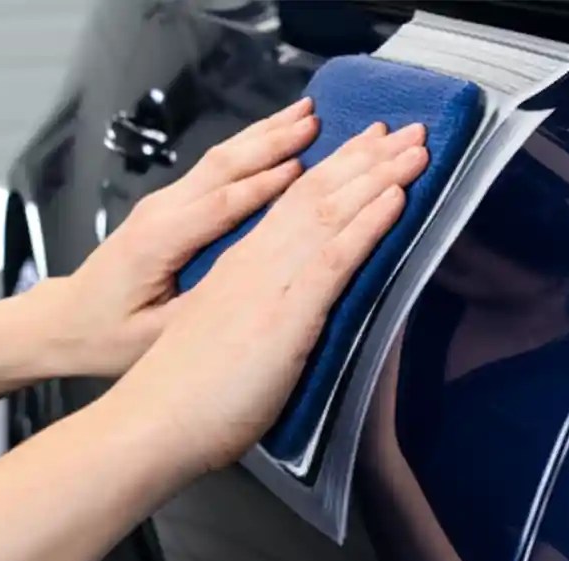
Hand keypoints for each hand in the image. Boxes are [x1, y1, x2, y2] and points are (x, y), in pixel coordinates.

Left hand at [29, 97, 319, 376]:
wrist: (64, 321)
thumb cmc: (106, 336)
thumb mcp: (152, 336)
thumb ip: (197, 307)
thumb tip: (249, 286)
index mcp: (158, 242)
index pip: (221, 204)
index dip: (264, 184)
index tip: (305, 166)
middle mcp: (161, 211)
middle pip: (223, 165)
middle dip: (272, 140)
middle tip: (316, 118)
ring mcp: (163, 203)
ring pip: (220, 158)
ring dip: (264, 134)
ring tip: (305, 112)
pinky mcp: (168, 205)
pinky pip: (215, 169)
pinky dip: (250, 149)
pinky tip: (276, 136)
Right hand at [106, 120, 429, 476]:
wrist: (151, 423)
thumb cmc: (186, 397)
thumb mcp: (228, 338)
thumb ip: (260, 317)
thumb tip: (287, 314)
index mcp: (242, 267)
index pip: (295, 203)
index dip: (335, 169)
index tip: (366, 144)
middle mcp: (256, 262)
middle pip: (317, 194)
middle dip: (367, 157)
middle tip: (408, 128)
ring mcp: (270, 284)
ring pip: (330, 212)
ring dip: (378, 175)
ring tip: (417, 146)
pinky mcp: (286, 315)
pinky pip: (335, 257)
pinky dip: (368, 223)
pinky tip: (396, 197)